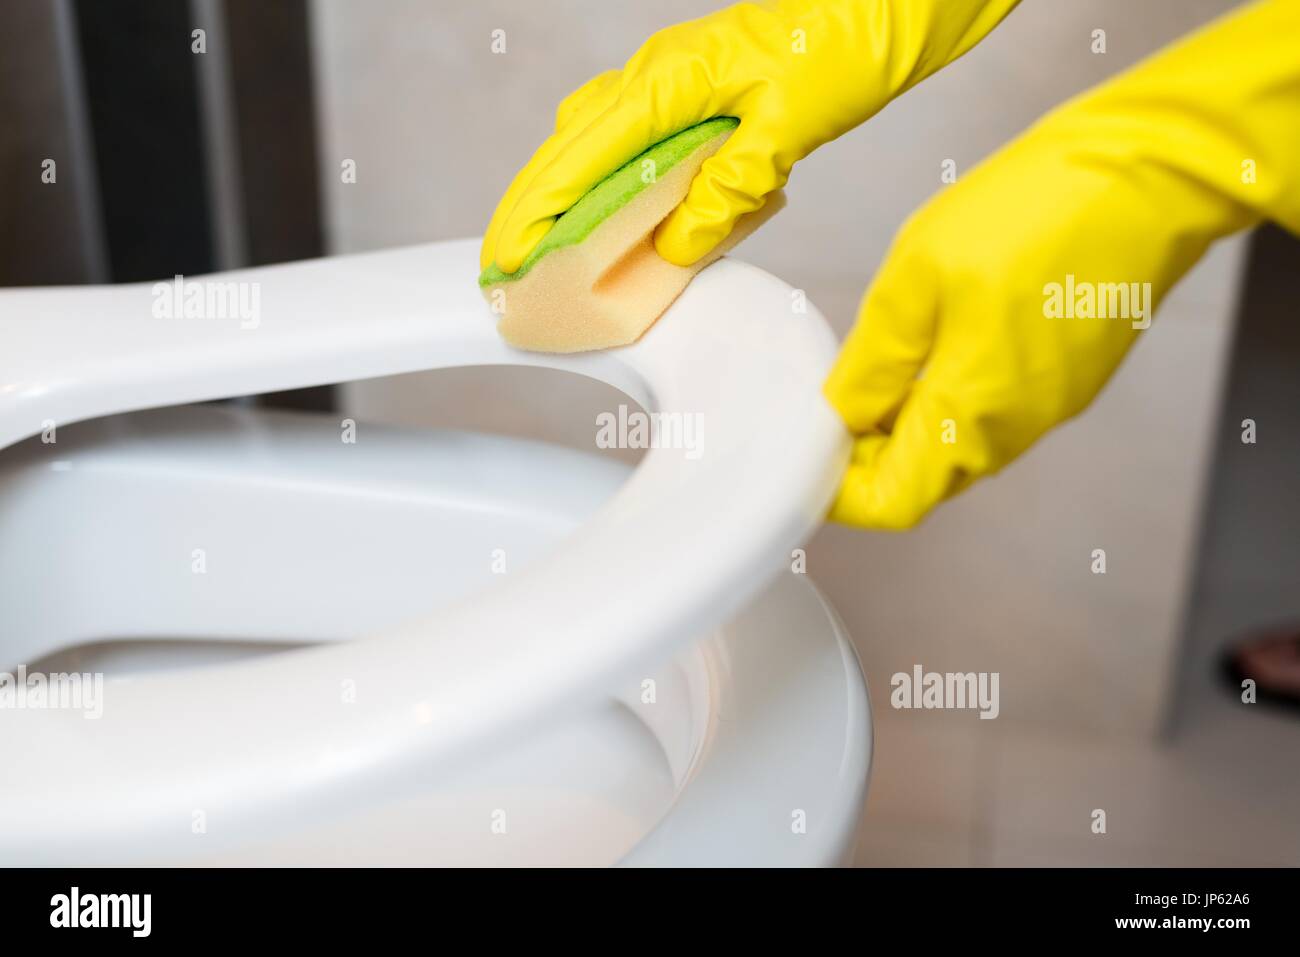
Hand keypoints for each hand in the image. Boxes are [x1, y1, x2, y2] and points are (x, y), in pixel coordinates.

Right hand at [481, 0, 1020, 273]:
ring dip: (569, 199)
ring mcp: (677, 84)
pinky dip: (617, 186)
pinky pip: (638, 145)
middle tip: (508, 267)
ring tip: (553, 254)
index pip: (574, 157)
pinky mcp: (702, 96)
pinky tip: (627, 219)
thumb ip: (728, 189)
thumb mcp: (789, 126)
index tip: (504, 261)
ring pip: (597, 146)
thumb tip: (676, 246)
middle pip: (568, 150)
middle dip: (532, 210)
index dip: (533, 214)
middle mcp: (658, 78)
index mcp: (665, 81)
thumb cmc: (849, 39)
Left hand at [824, 0, 1299, 528]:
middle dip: (870, 453)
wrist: (1149, 173)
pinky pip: (994, 409)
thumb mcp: (918, 279)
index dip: (844, 492)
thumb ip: (873, 361)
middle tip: (833, 398)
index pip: (894, 503)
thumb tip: (839, 413)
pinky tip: (934, 338)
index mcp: (972, 419)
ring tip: (878, 360)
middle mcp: (1015, 430)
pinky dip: (950, 393)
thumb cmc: (1037, 215)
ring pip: (959, 443)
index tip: (811, 451)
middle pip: (926, 477)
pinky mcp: (1069, 376)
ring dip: (909, 418)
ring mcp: (1048, 406)